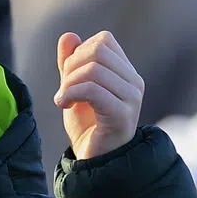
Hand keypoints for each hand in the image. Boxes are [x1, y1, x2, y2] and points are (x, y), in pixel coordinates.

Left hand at [55, 31, 144, 160]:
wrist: (95, 161)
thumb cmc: (87, 126)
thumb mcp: (74, 89)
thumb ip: (70, 64)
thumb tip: (69, 36)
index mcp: (125, 73)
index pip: (104, 40)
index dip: (79, 52)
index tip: (69, 77)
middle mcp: (134, 82)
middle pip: (98, 50)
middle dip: (71, 66)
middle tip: (64, 89)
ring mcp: (131, 98)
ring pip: (94, 69)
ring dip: (69, 83)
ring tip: (62, 100)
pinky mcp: (122, 115)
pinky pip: (93, 90)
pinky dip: (71, 94)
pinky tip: (63, 105)